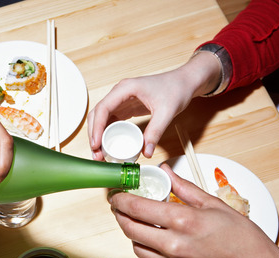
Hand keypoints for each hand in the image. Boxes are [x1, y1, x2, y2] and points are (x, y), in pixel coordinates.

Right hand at [87, 51, 222, 159]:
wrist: (184, 82)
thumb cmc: (176, 89)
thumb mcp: (167, 112)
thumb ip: (155, 132)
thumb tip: (147, 152)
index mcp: (126, 89)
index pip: (103, 108)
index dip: (97, 127)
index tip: (96, 144)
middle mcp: (119, 93)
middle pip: (97, 114)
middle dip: (94, 134)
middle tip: (96, 154)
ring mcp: (121, 100)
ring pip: (101, 118)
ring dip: (98, 135)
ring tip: (100, 154)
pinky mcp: (125, 107)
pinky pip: (110, 121)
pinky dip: (107, 134)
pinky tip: (108, 146)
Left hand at [108, 165, 278, 257]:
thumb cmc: (243, 239)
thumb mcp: (215, 205)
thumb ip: (184, 188)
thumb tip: (164, 171)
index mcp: (183, 221)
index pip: (137, 207)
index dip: (120, 199)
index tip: (115, 194)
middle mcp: (174, 245)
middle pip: (129, 228)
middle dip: (120, 215)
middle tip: (120, 207)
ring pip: (137, 247)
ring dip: (134, 233)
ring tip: (141, 223)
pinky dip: (150, 250)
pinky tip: (159, 242)